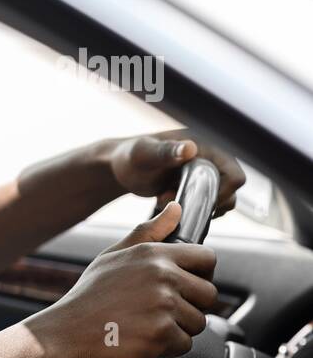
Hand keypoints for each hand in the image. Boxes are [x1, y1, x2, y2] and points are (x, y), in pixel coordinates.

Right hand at [33, 202, 217, 357]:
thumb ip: (148, 232)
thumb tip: (175, 209)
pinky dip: (167, 348)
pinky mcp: (161, 334)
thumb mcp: (112, 257)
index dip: (200, 275)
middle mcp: (162, 276)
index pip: (207, 258)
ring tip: (146, 327)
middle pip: (209, 294)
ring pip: (198, 322)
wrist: (64, 334)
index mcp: (153, 254)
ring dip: (178, 329)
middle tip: (160, 313)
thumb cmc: (87, 297)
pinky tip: (143, 340)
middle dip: (191, 307)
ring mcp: (163, 305)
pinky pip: (184, 344)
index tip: (185, 286)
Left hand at [106, 131, 244, 216]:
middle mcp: (214, 159)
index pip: (235, 176)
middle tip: (173, 200)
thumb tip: (190, 148)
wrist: (122, 167)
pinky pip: (209, 204)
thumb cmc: (131, 157)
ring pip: (222, 200)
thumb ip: (165, 151)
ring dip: (198, 207)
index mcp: (209, 147)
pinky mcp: (199, 187)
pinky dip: (194, 210)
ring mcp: (207, 174)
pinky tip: (171, 205)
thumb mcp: (145, 153)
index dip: (220, 193)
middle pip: (231, 191)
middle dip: (204, 202)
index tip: (191, 199)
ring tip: (167, 200)